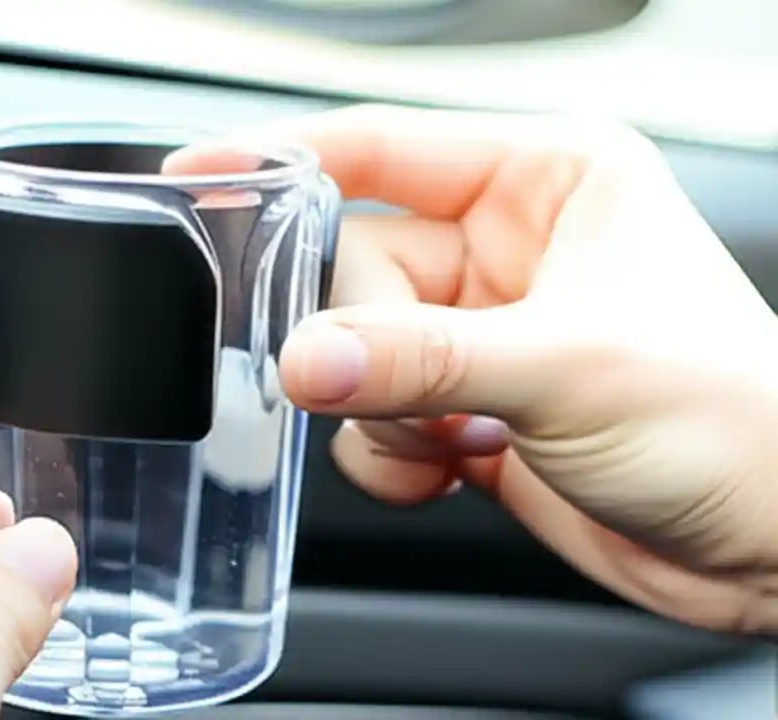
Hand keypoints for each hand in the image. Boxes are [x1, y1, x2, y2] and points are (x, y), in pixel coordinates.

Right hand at [171, 104, 777, 634]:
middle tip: (403, 384)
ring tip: (459, 437)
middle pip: (354, 270)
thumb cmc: (740, 421)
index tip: (202, 176)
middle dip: (367, 341)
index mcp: (546, 183)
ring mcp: (481, 335)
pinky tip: (454, 470)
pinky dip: (390, 456)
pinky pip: (373, 420)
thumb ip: (423, 361)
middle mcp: (506, 251)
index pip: (384, 150)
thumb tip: (308, 359)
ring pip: (355, 354)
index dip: (287, 162)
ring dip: (384, 411)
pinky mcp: (467, 410)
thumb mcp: (568, 366)